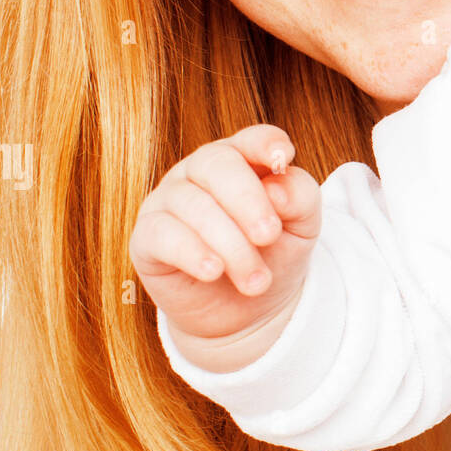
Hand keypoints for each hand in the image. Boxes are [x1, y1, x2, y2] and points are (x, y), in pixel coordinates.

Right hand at [130, 124, 320, 372]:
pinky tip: (213, 271)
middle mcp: (201, 171)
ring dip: (230, 244)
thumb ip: (300, 197)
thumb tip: (277, 186)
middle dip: (248, 201)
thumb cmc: (276, 255)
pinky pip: (162, 234)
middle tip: (269, 236)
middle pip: (218, 165)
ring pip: (194, 204)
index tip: (282, 160)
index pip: (252, 138)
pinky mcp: (147, 237)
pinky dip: (191, 252)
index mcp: (243, 158)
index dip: (265, 144)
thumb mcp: (303, 227)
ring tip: (256, 280)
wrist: (245, 311)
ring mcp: (170, 200)